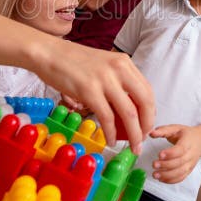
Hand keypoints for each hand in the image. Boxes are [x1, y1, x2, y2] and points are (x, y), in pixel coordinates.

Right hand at [32, 38, 154, 154]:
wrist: (49, 53)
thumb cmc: (73, 62)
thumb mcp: (103, 66)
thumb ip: (117, 82)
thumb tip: (129, 110)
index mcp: (124, 62)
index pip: (147, 90)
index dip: (151, 112)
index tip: (147, 125)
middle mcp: (119, 69)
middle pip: (144, 102)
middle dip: (146, 125)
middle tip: (143, 139)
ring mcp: (105, 79)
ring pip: (129, 113)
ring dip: (134, 134)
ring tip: (133, 147)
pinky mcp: (89, 91)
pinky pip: (107, 118)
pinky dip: (111, 133)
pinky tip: (111, 140)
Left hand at [149, 124, 200, 183]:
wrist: (200, 142)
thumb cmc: (186, 135)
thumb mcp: (175, 128)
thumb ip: (163, 130)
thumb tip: (151, 132)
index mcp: (188, 142)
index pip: (180, 149)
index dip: (170, 153)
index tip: (160, 155)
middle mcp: (191, 154)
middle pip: (180, 162)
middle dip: (166, 165)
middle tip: (154, 165)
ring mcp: (190, 164)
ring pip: (181, 172)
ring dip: (167, 175)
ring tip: (155, 175)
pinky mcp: (188, 171)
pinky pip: (181, 178)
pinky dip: (171, 181)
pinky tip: (161, 179)